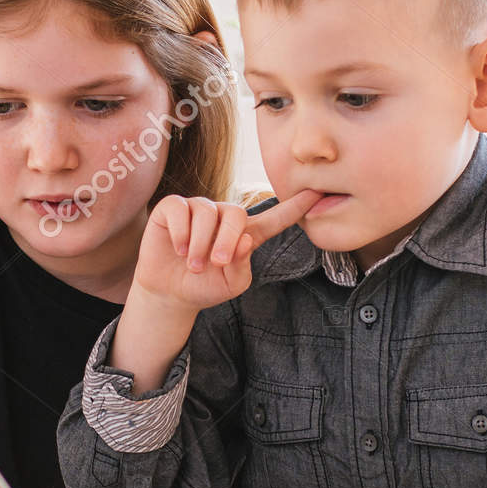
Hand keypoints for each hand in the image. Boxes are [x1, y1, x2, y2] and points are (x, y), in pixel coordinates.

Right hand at [131, 190, 320, 316]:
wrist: (170, 293)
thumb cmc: (204, 287)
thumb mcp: (230, 285)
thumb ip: (242, 266)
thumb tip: (244, 239)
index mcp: (245, 234)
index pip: (275, 218)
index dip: (294, 207)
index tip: (316, 194)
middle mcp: (223, 216)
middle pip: (236, 213)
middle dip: (226, 240)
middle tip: (216, 263)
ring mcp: (198, 209)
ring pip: (206, 213)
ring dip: (199, 244)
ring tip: (193, 264)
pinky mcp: (173, 208)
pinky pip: (181, 210)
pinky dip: (181, 233)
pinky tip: (177, 249)